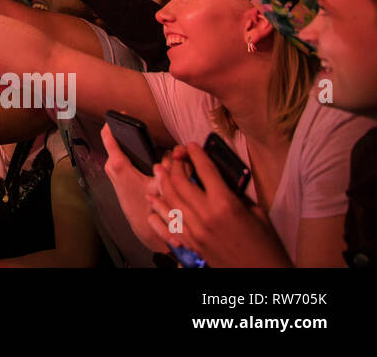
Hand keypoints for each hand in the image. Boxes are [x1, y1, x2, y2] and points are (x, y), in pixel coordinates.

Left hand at [100, 125, 171, 254]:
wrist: (143, 225)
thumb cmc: (150, 205)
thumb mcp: (162, 185)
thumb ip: (170, 167)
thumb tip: (175, 152)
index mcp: (118, 165)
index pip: (108, 136)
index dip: (112, 122)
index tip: (120, 112)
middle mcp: (112, 166)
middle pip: (115, 140)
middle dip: (128, 131)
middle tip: (140, 123)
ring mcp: (113, 171)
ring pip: (119, 149)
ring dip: (130, 142)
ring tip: (142, 135)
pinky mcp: (117, 175)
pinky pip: (121, 156)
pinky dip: (130, 151)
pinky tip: (142, 150)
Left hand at [147, 143, 291, 266]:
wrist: (262, 275)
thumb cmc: (266, 245)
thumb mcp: (256, 213)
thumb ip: (236, 194)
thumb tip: (220, 179)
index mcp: (226, 204)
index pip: (205, 170)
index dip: (197, 153)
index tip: (192, 145)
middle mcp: (206, 215)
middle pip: (180, 182)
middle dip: (175, 164)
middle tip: (174, 155)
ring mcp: (195, 230)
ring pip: (170, 200)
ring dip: (162, 182)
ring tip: (159, 169)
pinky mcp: (191, 243)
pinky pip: (168, 222)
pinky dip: (158, 208)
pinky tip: (152, 198)